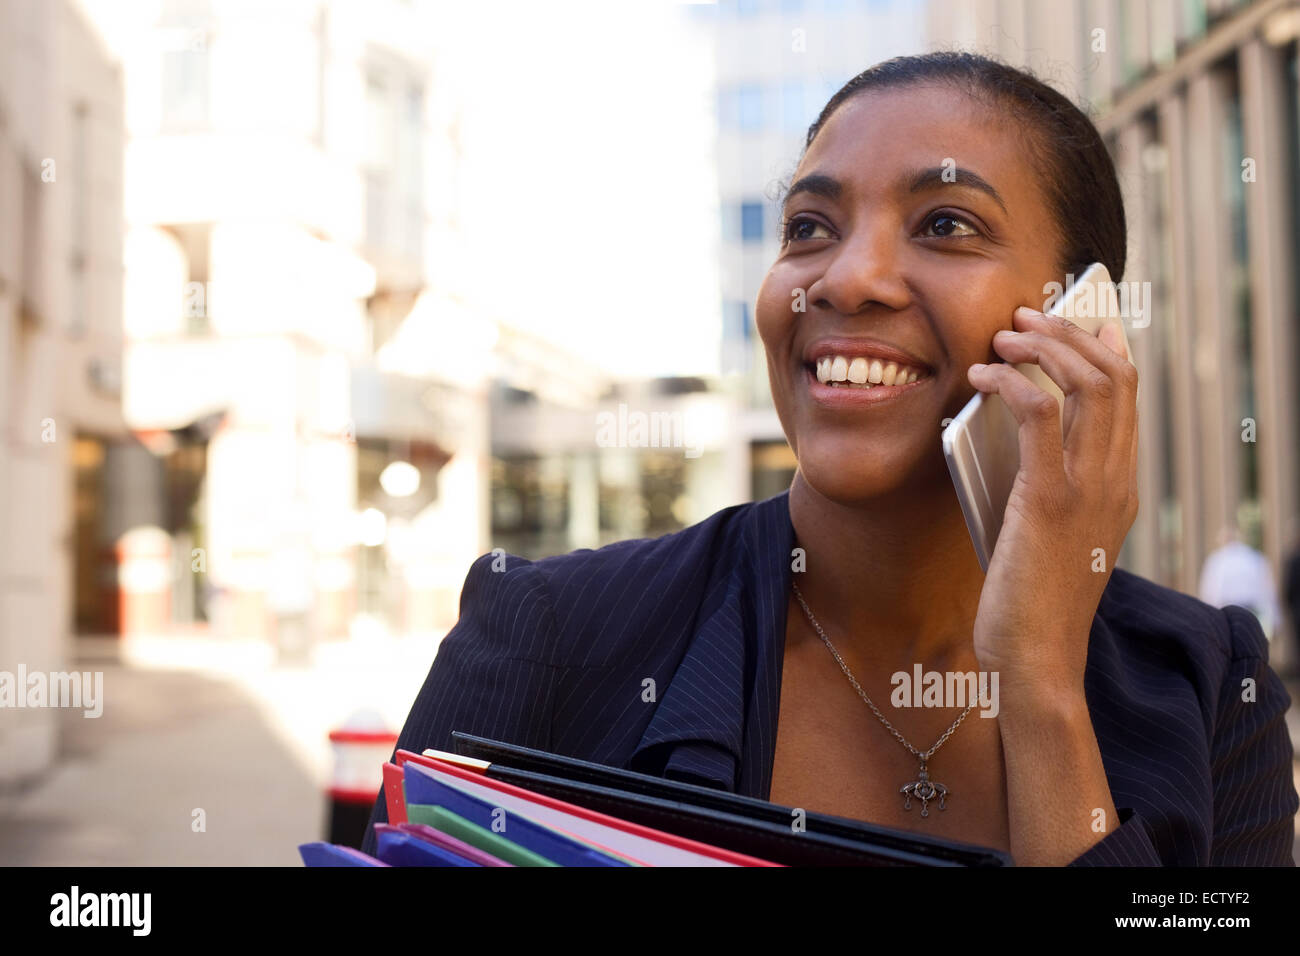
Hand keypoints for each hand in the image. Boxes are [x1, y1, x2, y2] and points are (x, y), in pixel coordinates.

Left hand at [965, 306, 1138, 694]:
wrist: (1036, 663)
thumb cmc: (1029, 606)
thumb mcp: (1046, 540)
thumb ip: (1044, 492)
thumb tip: (1010, 448)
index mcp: (1119, 490)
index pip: (1127, 401)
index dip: (1106, 351)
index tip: (1084, 322)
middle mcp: (1116, 482)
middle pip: (1114, 378)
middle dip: (1070, 334)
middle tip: (1028, 316)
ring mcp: (1089, 489)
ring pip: (1088, 384)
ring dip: (1044, 345)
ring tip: (1005, 334)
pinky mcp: (1050, 499)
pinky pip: (1038, 412)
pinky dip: (1010, 380)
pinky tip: (980, 375)